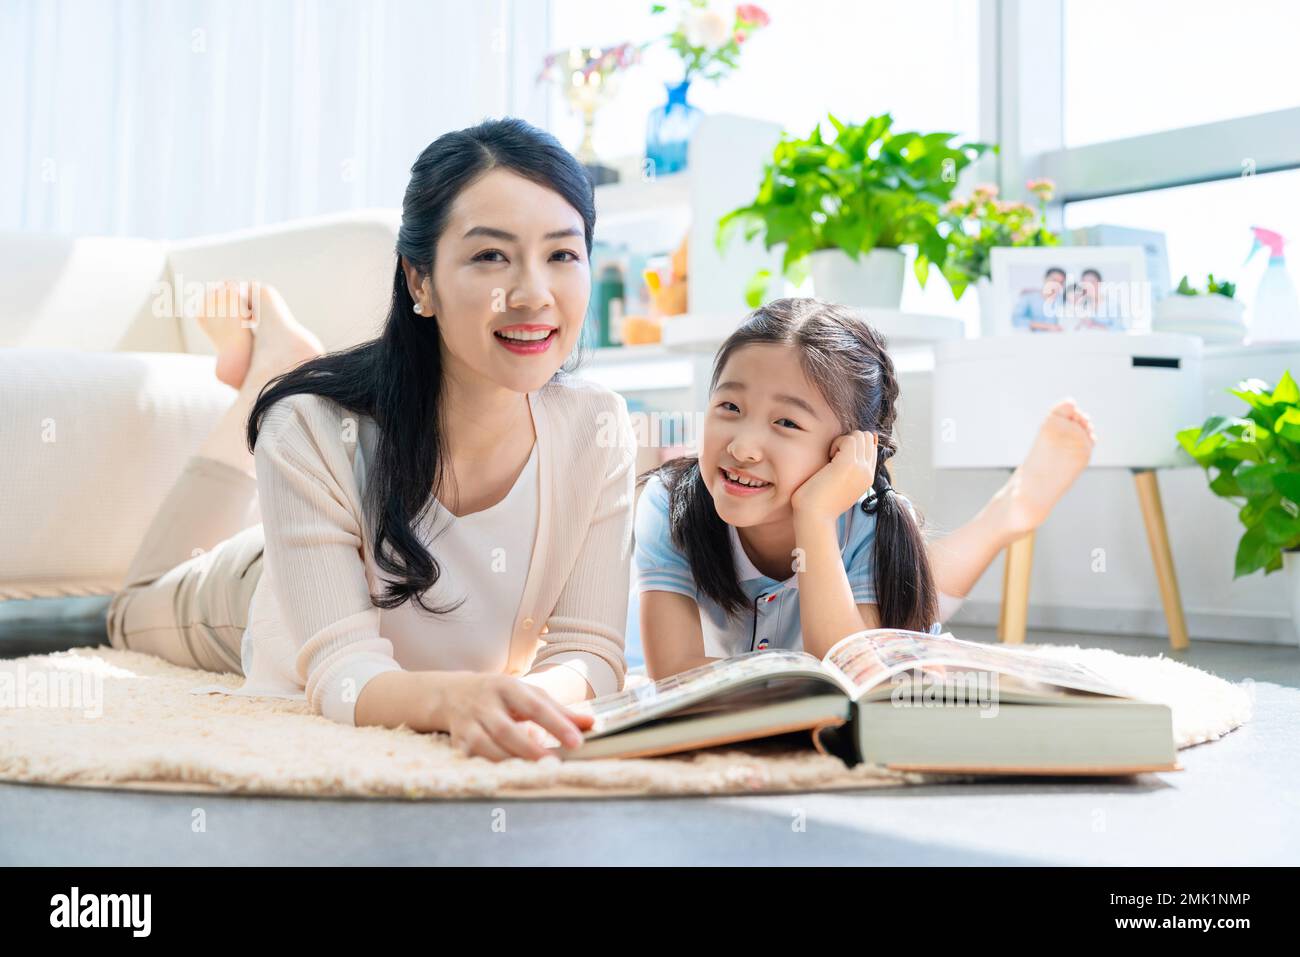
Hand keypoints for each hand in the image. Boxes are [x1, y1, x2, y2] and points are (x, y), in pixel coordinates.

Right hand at [429, 673, 594, 761]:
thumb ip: (559, 710)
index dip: (557, 724)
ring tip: (533, 772)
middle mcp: (485, 703)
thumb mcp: (528, 694)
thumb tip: (591, 723)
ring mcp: (469, 723)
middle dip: (530, 749)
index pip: (535, 706)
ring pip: (486, 746)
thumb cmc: (500, 695)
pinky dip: (490, 768)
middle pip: (506, 729)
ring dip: (509, 761)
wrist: (452, 693)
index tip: (577, 741)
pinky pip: (472, 759)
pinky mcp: (458, 741)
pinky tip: (507, 775)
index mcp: (507, 686)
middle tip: (553, 763)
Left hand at [790, 430, 877, 522]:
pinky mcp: (849, 464)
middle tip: (833, 456)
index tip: (836, 458)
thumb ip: (846, 471)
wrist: (814, 517)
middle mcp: (867, 472)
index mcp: (867, 478)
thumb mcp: (839, 486)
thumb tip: (843, 452)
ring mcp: (860, 468)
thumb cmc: (819, 503)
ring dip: (843, 440)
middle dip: (849, 440)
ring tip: (831, 457)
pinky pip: (849, 439)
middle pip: (867, 438)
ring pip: (861, 436)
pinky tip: (828, 458)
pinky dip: (837, 442)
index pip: (870, 448)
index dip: (854, 446)